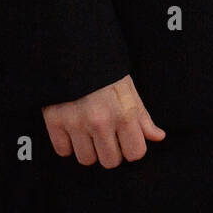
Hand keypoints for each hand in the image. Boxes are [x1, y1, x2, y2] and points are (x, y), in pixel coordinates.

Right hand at [41, 74, 164, 167]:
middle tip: (107, 135)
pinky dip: (67, 144)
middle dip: (111, 151)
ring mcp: (76, 124)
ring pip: (86, 159)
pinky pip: (63, 151)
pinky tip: (73, 129)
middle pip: (110, 162)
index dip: (132, 147)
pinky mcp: (54, 122)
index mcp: (124, 113)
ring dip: (88, 149)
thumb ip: (142, 116)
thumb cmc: (104, 70)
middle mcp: (101, 122)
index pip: (135, 153)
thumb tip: (158, 137)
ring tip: (89, 131)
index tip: (126, 139)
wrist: (73, 50)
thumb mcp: (128, 89)